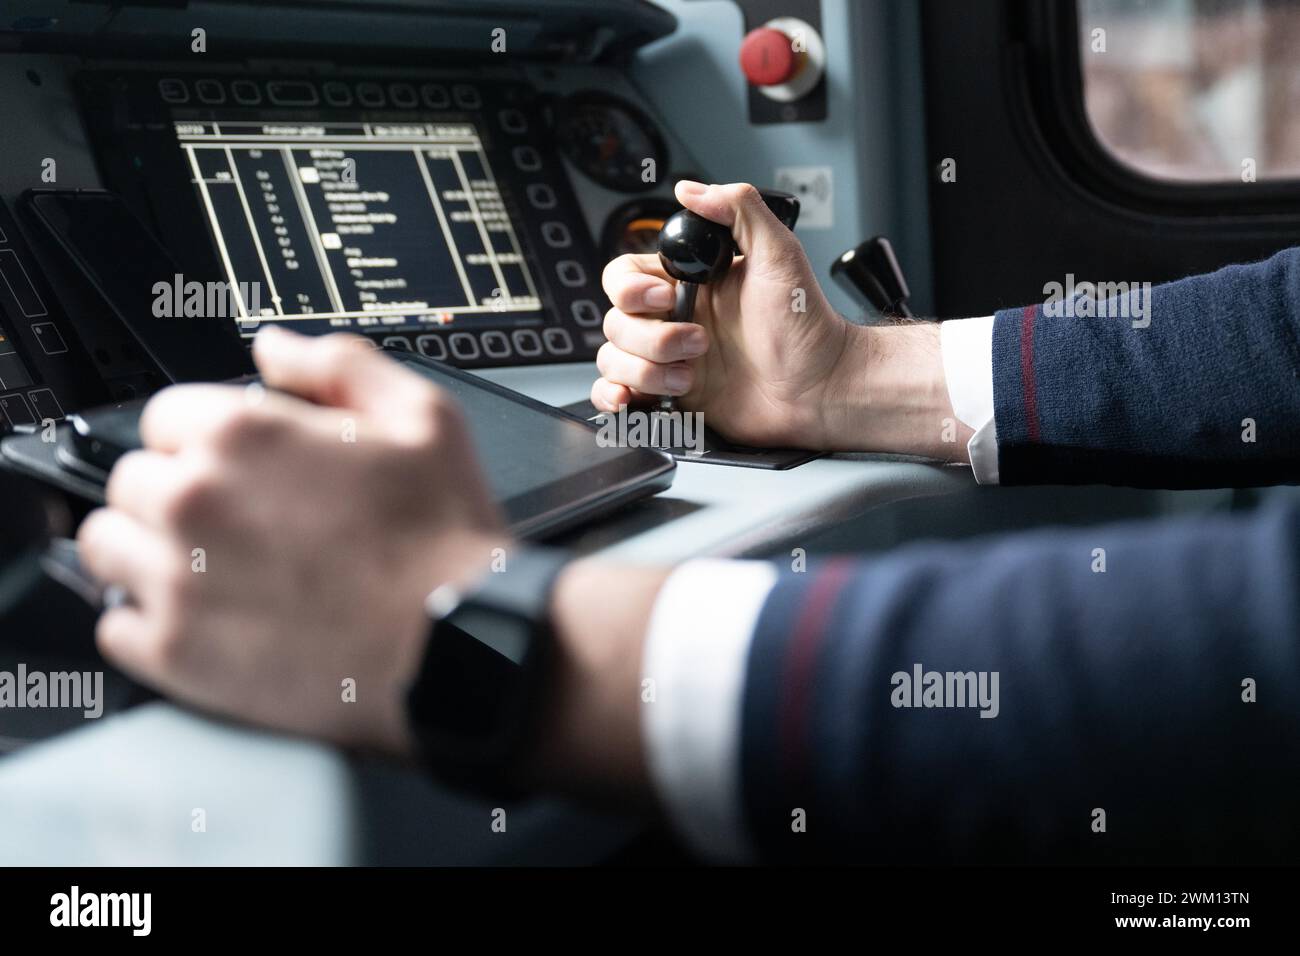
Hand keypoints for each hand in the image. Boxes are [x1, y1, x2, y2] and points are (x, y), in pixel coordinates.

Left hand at [76, 329, 506, 755]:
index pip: (164, 416)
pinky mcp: (177, 654)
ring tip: (207, 569)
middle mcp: (193, 501)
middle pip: (130, 480)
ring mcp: (177, 580)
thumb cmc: (444, 537)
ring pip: (105, 547)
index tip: (237, 467)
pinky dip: (146, 622)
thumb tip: (275, 348)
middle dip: (174, 493)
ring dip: (145, 552)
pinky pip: (115, 626)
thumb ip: (339, 365)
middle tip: (234, 522)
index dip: (204, 438)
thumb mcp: (422, 416)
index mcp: (242, 433)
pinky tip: (201, 618)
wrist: (458, 643)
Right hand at [595, 180, 858, 448]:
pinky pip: (617, 393)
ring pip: (613, 359)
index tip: (665, 298)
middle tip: (699, 343)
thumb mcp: (780, 253)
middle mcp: (674, 320)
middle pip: (617, 321)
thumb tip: (691, 189)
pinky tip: (630, 398)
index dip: (632, 289)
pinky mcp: (670, 397)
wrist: (821, 387)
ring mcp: (669, 360)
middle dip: (652, 338)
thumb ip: (740, 210)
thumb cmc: (807, 325)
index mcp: (689, 283)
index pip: (626, 275)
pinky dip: (612, 396)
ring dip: (644, 371)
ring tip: (688, 378)